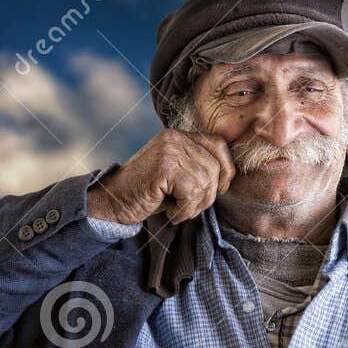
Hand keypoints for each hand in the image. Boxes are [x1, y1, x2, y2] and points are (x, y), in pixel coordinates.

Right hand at [86, 129, 235, 225]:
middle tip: (188, 207)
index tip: (218, 190)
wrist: (116, 201)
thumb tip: (231, 177)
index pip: (219, 145)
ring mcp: (169, 150)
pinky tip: (170, 211)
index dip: (226, 170)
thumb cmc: (151, 193)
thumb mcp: (179, 175)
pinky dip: (184, 209)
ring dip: (194, 206)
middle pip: (215, 168)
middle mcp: (175, 138)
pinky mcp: (164, 166)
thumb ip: (200, 168)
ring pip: (205, 183)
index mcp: (180, 136)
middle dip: (207, 196)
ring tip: (177, 209)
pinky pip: (192, 192)